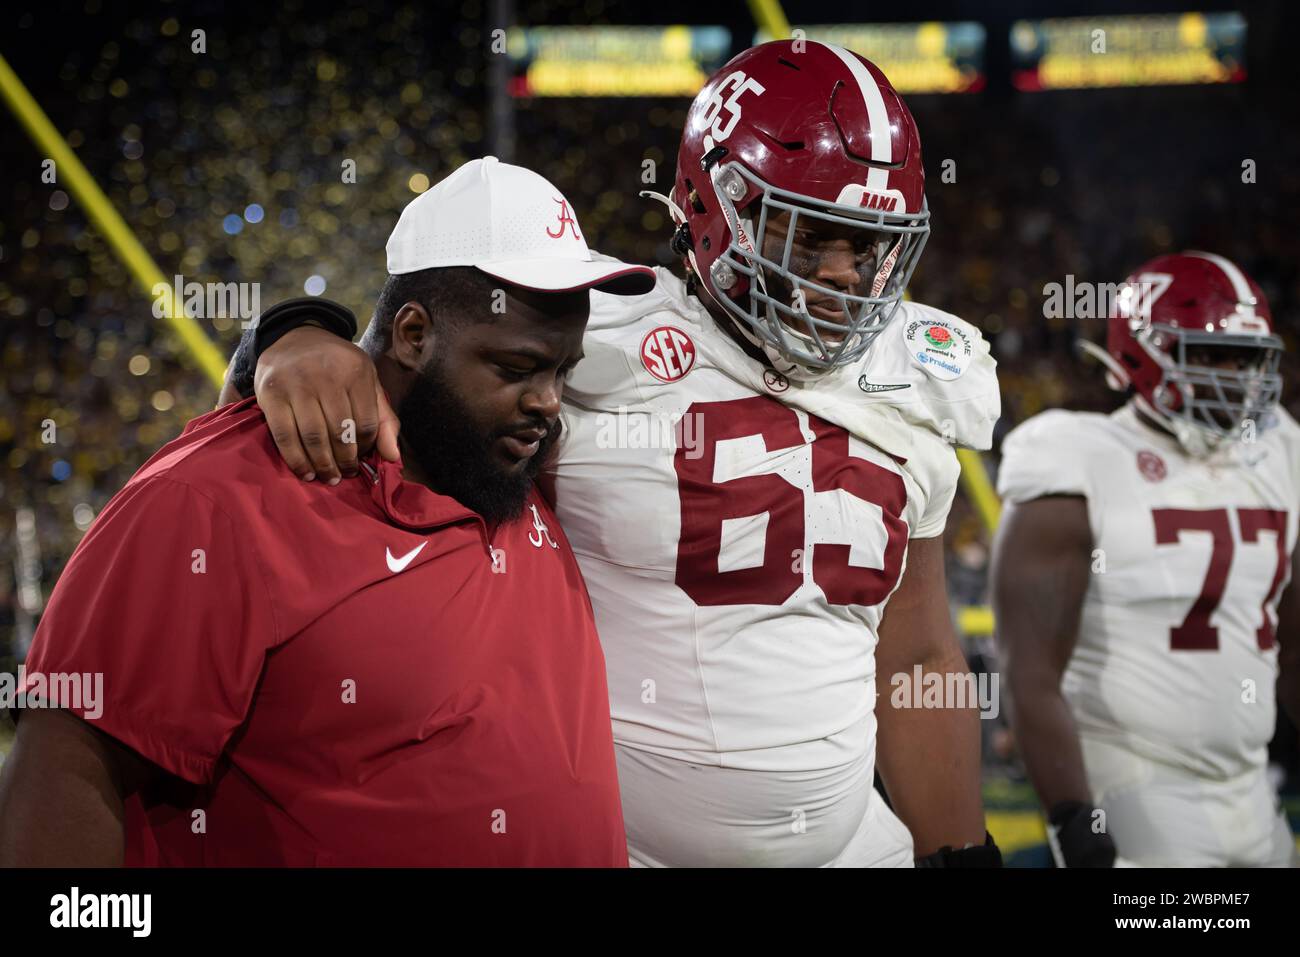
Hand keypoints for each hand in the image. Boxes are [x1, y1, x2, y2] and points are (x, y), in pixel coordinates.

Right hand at [254, 325, 399, 482]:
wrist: (294, 337)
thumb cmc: (336, 366)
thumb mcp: (366, 381)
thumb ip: (383, 417)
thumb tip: (393, 457)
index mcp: (355, 371)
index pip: (366, 423)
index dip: (366, 448)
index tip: (362, 458)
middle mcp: (326, 375)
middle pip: (340, 432)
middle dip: (345, 461)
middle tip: (345, 475)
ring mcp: (296, 384)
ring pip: (314, 437)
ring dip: (323, 465)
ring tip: (329, 478)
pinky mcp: (270, 394)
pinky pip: (285, 435)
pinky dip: (297, 460)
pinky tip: (306, 472)